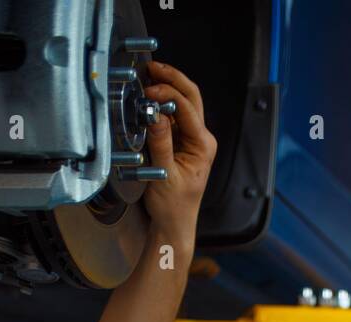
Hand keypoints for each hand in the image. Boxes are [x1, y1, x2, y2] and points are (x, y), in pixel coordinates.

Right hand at [140, 61, 216, 248]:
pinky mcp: (180, 141)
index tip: (148, 93)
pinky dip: (160, 104)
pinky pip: (171, 116)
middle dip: (172, 79)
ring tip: (147, 77)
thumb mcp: (164, 174)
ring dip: (166, 88)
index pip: (187, 108)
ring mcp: (192, 139)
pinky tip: (147, 97)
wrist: (174, 224)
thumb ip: (160, 143)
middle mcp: (201, 138)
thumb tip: (154, 114)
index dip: (167, 95)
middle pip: (190, 97)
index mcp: (203, 145)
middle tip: (152, 68)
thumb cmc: (174, 206)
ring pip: (182, 103)